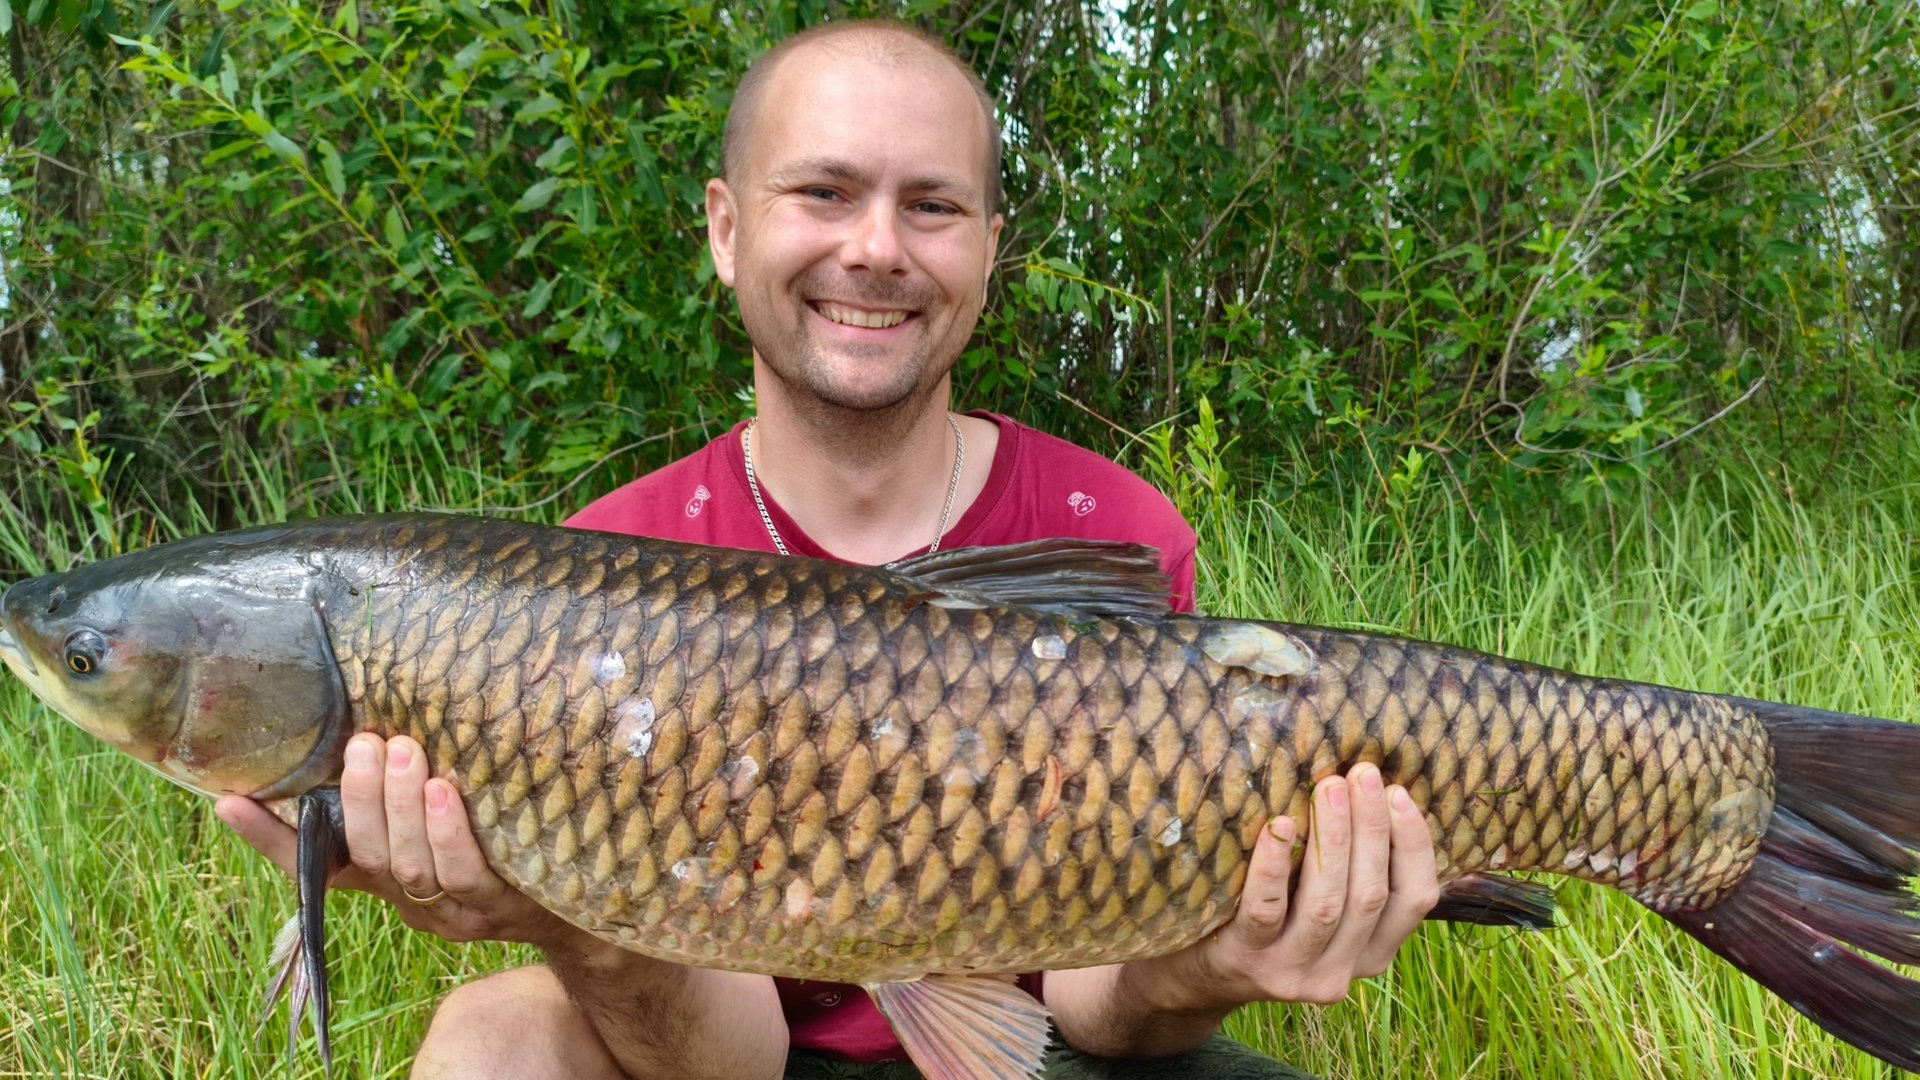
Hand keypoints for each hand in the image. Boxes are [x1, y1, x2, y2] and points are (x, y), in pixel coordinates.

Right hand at [216, 733, 583, 950]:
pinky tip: (446, 792)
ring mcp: (450, 906)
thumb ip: (404, 783)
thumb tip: (371, 710)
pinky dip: (450, 831)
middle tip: (362, 742)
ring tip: (401, 750)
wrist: (577, 903)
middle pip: (365, 852)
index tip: (227, 799)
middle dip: (359, 796)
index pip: (310, 862)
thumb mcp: (441, 815)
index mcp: (381, 875)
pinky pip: (466, 871)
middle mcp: (405, 895)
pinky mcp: (497, 904)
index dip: (267, 837)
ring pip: (408, 862)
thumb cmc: (497, 839)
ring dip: (400, 805)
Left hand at [1173, 762, 1440, 1007]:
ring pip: (1326, 903)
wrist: (1200, 974)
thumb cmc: (1272, 920)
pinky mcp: (1247, 958)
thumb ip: (1353, 874)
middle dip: (1370, 828)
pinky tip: (1278, 826)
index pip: (1414, 899)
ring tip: (1329, 788)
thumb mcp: (1323, 908)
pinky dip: (1273, 865)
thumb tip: (1378, 793)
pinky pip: (1266, 909)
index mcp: (1372, 953)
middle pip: (1370, 894)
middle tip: (1362, 774)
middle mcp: (1340, 971)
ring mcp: (1293, 970)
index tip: (1398, 792)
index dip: (1413, 844)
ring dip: (1332, 840)